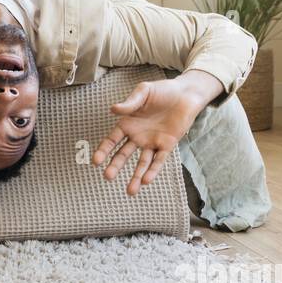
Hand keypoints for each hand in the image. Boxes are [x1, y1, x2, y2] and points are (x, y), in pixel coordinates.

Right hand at [92, 71, 220, 196]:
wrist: (186, 93)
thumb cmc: (162, 91)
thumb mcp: (143, 92)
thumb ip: (129, 103)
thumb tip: (113, 110)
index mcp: (128, 124)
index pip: (112, 140)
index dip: (103, 150)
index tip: (96, 161)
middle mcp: (138, 136)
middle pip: (123, 154)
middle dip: (115, 166)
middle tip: (107, 177)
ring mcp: (152, 142)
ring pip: (142, 162)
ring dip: (136, 176)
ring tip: (130, 191)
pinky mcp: (167, 144)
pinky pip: (159, 160)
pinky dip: (153, 170)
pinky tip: (146, 181)